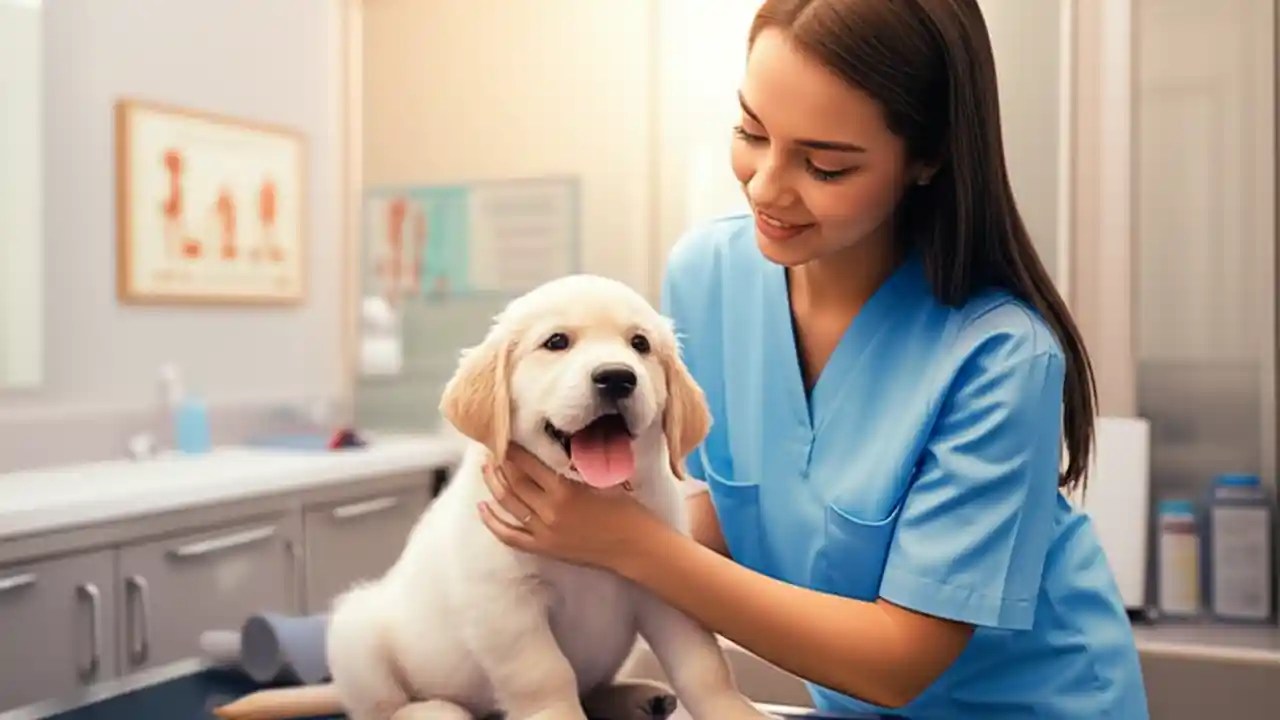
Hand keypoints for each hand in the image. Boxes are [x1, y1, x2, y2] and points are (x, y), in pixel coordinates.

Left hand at [477, 444, 661, 571]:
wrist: (636, 548)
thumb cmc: (627, 511)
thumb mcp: (605, 479)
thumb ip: (581, 463)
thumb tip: (564, 444)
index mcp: (565, 490)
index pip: (528, 464)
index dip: (512, 449)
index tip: (504, 436)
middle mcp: (549, 511)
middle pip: (513, 482)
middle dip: (500, 463)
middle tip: (491, 449)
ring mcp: (544, 532)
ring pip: (508, 505)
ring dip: (494, 485)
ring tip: (486, 469)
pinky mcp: (544, 549)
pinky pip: (510, 536)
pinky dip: (493, 523)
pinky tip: (482, 509)